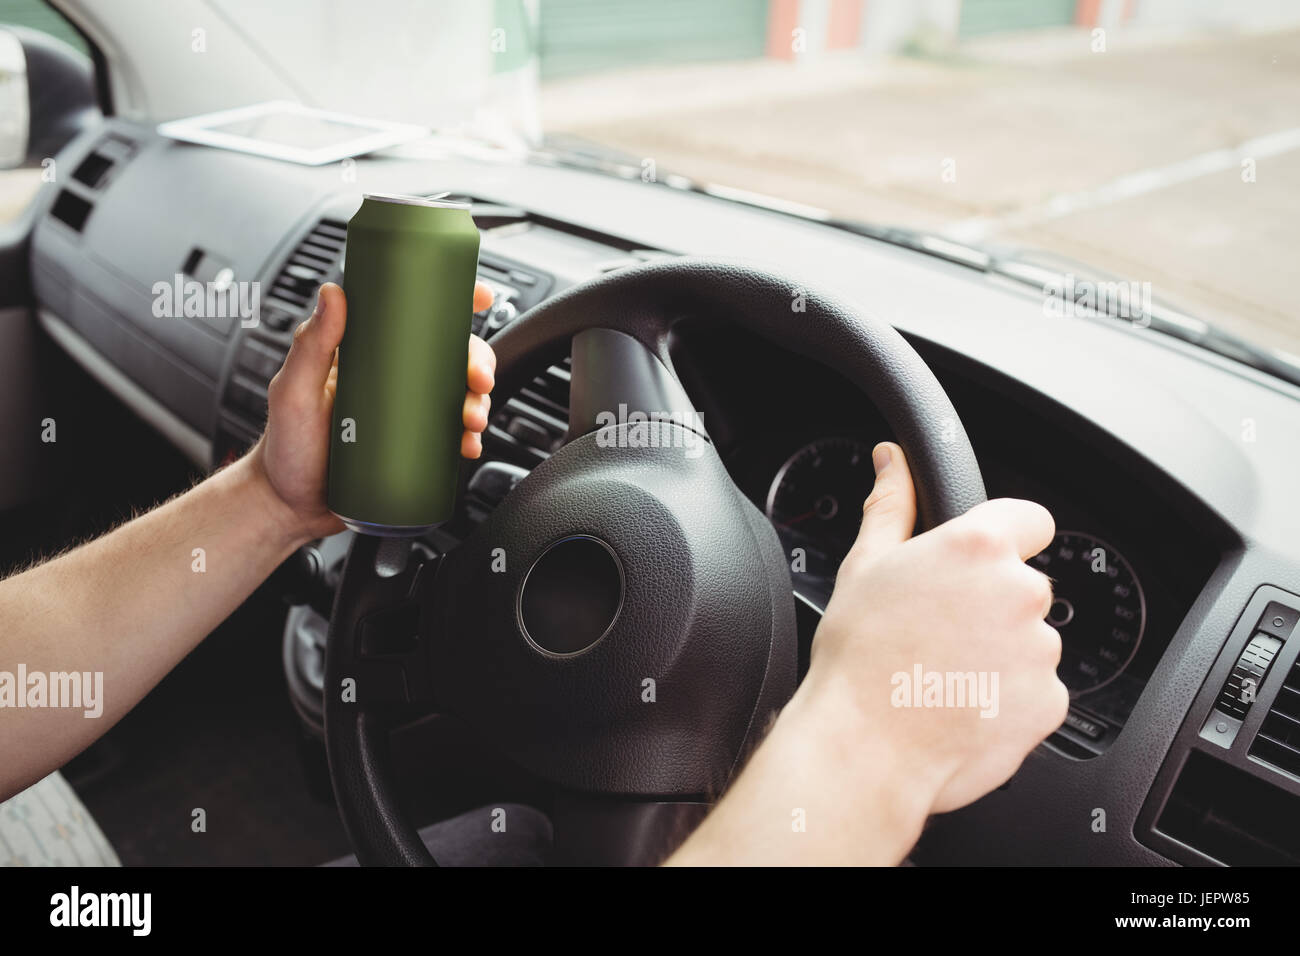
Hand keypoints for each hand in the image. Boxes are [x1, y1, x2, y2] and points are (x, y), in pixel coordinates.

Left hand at [248, 280, 496, 542]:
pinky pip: (454, 435)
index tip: (480, 297)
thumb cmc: (285, 447)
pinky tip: (468, 444)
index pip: (415, 314)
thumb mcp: (294, 392)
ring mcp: (408, 413)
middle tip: (478, 379)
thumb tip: (334, 294)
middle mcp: (393, 377)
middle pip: (451, 355)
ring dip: (479, 401)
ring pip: (460, 394)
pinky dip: (471, 437)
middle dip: (479, 361)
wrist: (290, 506)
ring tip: (471, 420)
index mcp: (367, 352)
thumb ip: (310, 345)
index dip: (455, 301)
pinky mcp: (417, 447)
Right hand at [666, 441, 1065, 865]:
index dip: (1004, 537)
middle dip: (992, 603)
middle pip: (1024, 585)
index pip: (1030, 518)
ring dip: (999, 653)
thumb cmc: (858, 659)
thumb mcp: (864, 566)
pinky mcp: (1050, 703)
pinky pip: (1036, 690)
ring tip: (942, 673)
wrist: (865, 748)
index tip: (977, 564)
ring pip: (1029, 640)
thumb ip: (892, 504)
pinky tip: (959, 703)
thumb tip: (893, 461)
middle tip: (938, 629)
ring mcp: (1040, 652)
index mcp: (978, 547)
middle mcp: (1020, 593)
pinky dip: (1007, 697)